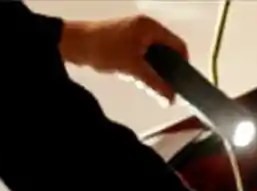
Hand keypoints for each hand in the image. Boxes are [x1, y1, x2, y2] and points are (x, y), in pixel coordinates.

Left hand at [58, 15, 188, 103]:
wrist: (73, 44)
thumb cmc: (101, 47)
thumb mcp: (133, 68)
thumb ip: (155, 84)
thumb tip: (171, 98)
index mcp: (151, 27)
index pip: (179, 46)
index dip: (183, 65)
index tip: (180, 82)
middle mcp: (145, 28)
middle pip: (167, 53)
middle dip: (165, 72)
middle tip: (163, 88)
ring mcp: (135, 33)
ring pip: (154, 57)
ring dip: (151, 73)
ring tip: (143, 83)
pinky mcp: (125, 41)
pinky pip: (142, 57)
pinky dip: (141, 69)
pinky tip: (134, 78)